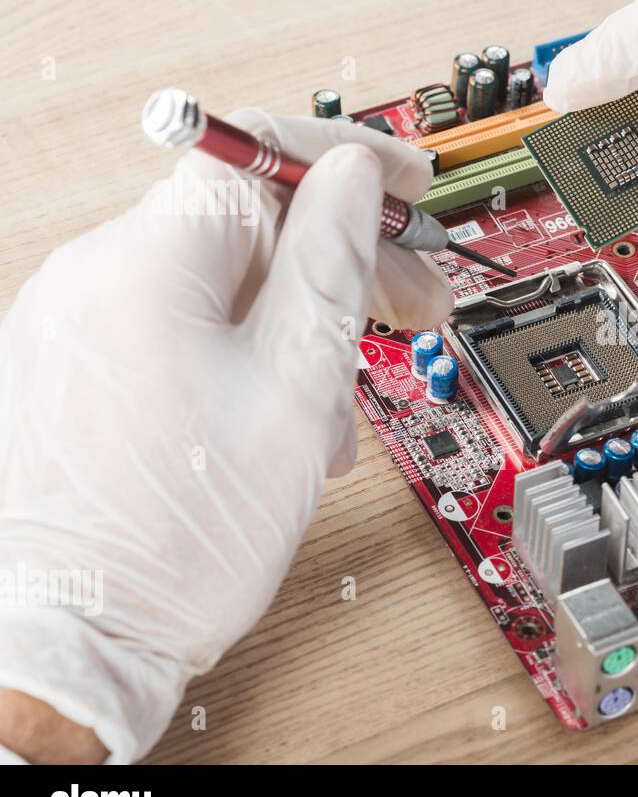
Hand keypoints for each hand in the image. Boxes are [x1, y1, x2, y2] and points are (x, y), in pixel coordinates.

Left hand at [0, 111, 450, 761]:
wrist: (71, 641)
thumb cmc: (173, 540)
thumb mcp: (295, 391)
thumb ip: (330, 269)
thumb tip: (352, 183)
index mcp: (144, 265)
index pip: (256, 155)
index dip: (346, 163)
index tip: (402, 186)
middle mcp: (91, 278)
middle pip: (242, 224)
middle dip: (335, 260)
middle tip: (406, 304)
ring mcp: (73, 325)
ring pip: (218, 286)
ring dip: (294, 325)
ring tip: (330, 406)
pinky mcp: (73, 369)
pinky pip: (177, 329)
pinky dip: (241, 354)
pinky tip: (274, 417)